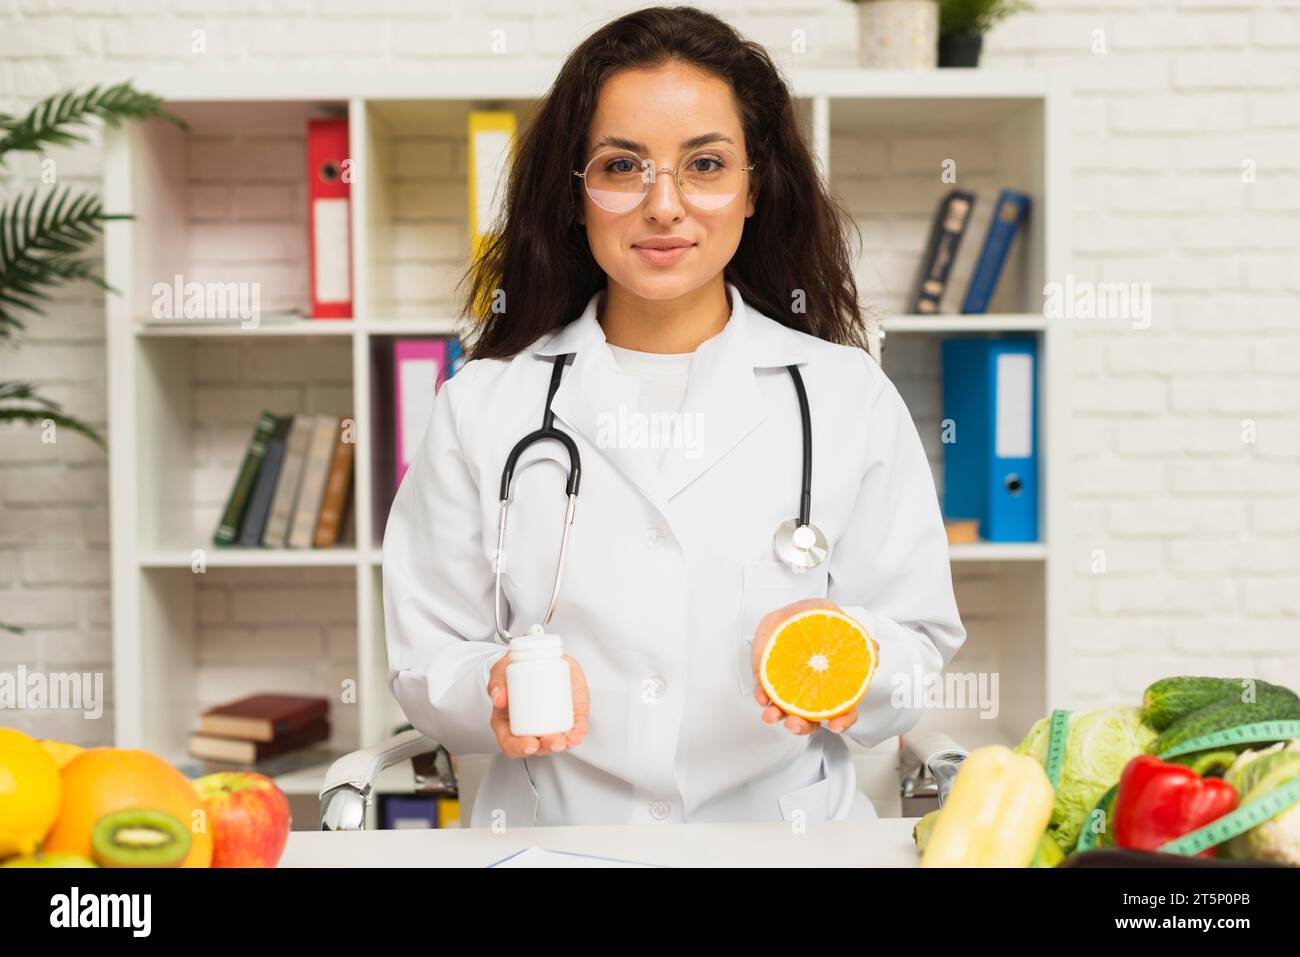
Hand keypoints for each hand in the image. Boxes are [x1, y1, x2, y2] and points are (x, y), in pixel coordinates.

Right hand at [487, 652, 588, 757]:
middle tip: (552, 741)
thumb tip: (498, 697)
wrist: (543, 653)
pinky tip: (577, 734)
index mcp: (509, 721)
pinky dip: (577, 734)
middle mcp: (530, 727)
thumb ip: (497, 680)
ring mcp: (550, 723)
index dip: (518, 748)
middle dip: (546, 748)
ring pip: (556, 741)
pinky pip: (574, 729)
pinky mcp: (569, 715)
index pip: (510, 744)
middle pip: (536, 747)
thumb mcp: (502, 669)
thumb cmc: (519, 666)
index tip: (529, 744)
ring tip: (567, 739)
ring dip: (563, 744)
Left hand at [750, 597, 876, 735]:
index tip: (835, 725)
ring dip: (777, 716)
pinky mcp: (766, 679)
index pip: (842, 710)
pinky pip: (762, 692)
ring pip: (783, 711)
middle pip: (809, 720)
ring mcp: (787, 688)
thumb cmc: (813, 621)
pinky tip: (762, 697)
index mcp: (831, 684)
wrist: (786, 613)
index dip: (842, 721)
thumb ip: (854, 634)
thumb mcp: (835, 620)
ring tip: (773, 715)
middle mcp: (810, 692)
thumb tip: (874, 650)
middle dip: (802, 727)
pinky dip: (762, 697)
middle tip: (795, 723)